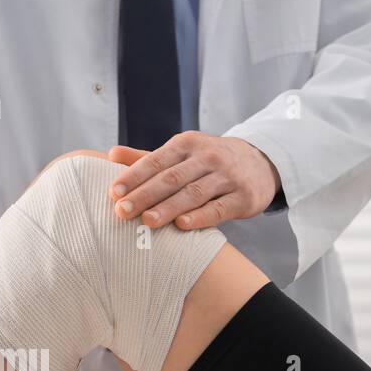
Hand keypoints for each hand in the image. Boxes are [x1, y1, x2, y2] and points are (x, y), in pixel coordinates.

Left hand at [107, 134, 280, 229]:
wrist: (260, 162)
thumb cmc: (208, 162)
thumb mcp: (181, 153)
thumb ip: (146, 158)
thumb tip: (110, 155)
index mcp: (187, 145)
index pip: (156, 161)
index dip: (134, 177)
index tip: (113, 193)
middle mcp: (207, 157)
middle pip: (171, 178)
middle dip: (145, 195)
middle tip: (122, 212)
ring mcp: (227, 177)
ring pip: (194, 193)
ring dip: (169, 207)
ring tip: (147, 221)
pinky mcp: (243, 197)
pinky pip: (220, 208)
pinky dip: (201, 217)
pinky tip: (183, 225)